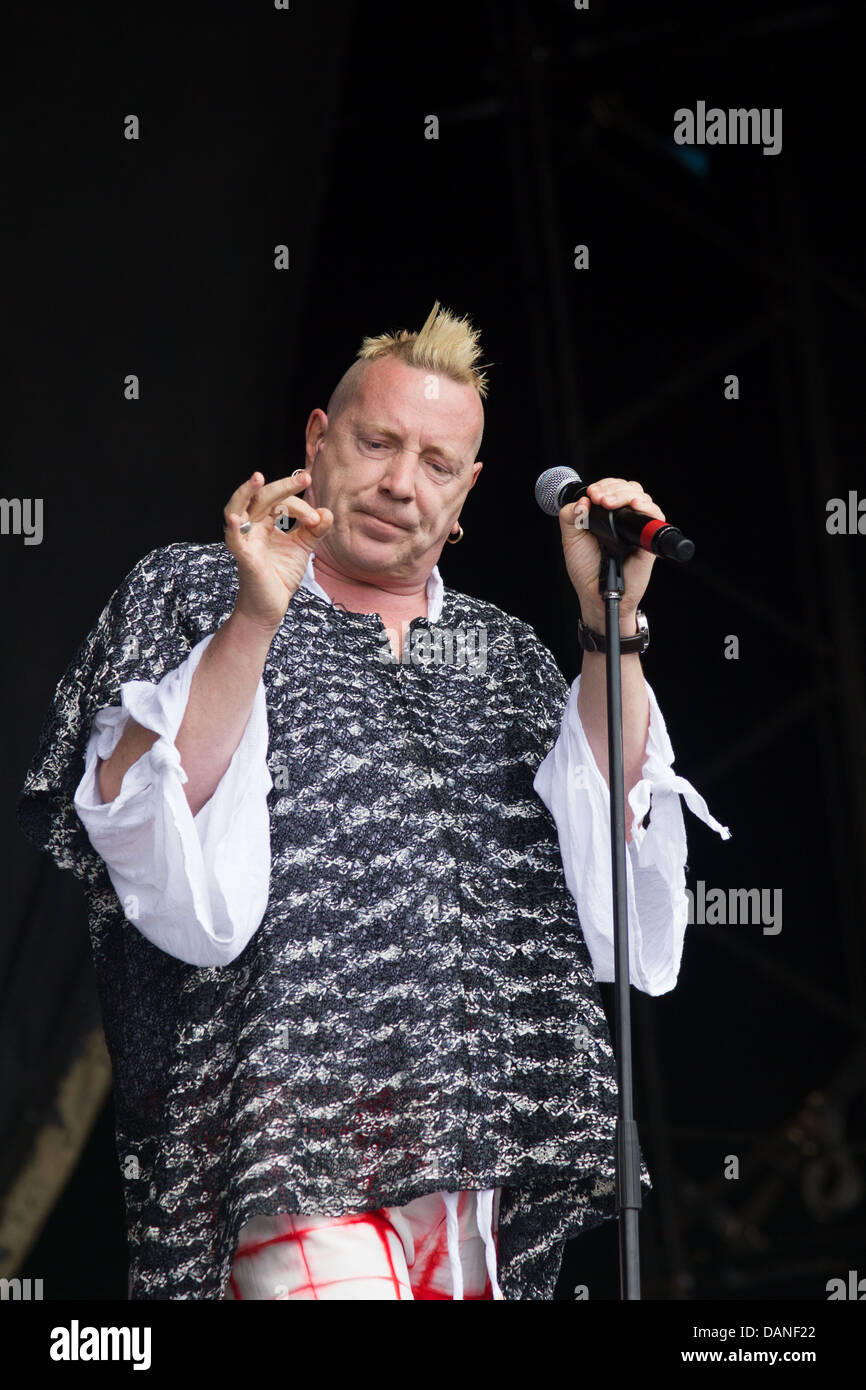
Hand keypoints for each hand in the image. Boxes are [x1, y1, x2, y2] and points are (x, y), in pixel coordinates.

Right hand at [222, 471, 333, 630]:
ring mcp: (246, 540)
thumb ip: (314, 531)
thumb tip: (327, 512)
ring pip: (238, 509)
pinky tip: (236, 518)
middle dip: (283, 486)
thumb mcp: (302, 549)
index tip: (317, 519)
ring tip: (257, 477)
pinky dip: (233, 529)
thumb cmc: (280, 576)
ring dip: (245, 492)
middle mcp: (252, 527)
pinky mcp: (244, 558)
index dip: (301, 507)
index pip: (281, 503)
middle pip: (262, 498)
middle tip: (305, 479)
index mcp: (264, 522)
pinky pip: (234, 541)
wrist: (271, 608)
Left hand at [558, 478, 664, 630]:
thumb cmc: (586, 569)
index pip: (613, 489)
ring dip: (625, 494)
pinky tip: (634, 506)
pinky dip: (646, 508)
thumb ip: (571, 516)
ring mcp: (636, 529)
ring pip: (642, 498)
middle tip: (598, 497)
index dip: (604, 485)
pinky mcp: (647, 541)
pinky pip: (656, 518)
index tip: (592, 494)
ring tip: (608, 502)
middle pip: (629, 489)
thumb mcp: (571, 538)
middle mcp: (623, 519)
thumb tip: (583, 501)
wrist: (596, 593)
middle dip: (613, 488)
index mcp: (607, 516)